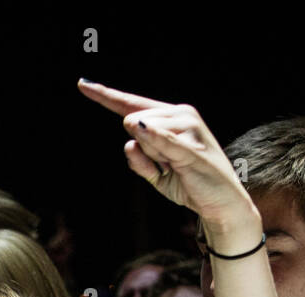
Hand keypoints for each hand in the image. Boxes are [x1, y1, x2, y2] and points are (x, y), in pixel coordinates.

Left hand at [77, 80, 256, 236]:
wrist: (222, 203)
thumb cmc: (188, 184)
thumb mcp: (155, 176)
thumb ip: (138, 161)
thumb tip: (129, 142)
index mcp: (170, 117)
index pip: (132, 104)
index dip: (106, 95)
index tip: (83, 85)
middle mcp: (181, 115)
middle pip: (133, 123)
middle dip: (143, 152)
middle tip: (169, 167)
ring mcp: (188, 128)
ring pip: (142, 134)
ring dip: (153, 161)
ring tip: (178, 169)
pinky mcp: (191, 148)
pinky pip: (163, 140)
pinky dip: (154, 137)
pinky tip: (142, 128)